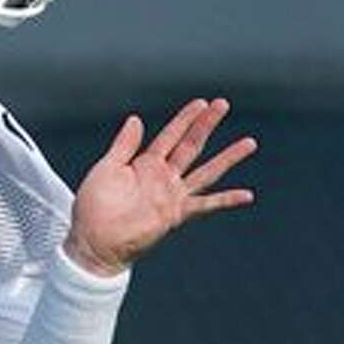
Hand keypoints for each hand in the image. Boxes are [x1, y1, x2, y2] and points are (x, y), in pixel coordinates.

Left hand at [64, 98, 255, 277]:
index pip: (170, 135)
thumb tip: (136, 118)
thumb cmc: (95, 205)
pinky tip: (246, 194)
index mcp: (146, 163)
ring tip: (248, 143)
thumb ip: (124, 145)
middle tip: (223, 104)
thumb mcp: (107, 167)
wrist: (94, 240)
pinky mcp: (176, 214)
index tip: (202, 102)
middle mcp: (163, 176)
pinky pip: (206, 205)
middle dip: (206, 125)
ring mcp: (172, 195)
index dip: (185, 118)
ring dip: (227, 157)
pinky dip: (226, 200)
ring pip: (206, 171)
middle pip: (191, 145)